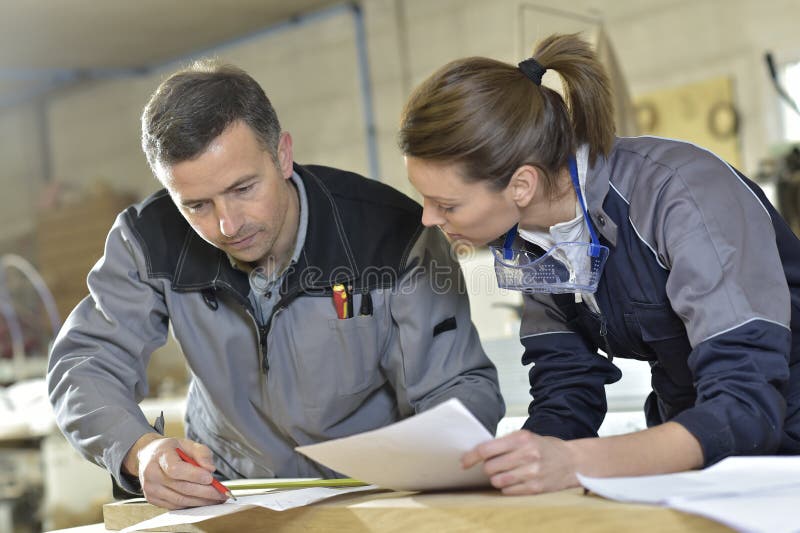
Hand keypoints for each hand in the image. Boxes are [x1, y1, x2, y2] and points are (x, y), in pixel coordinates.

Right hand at [123, 434, 227, 508]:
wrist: (150, 455)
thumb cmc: (172, 449)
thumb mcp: (188, 443)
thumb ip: (202, 453)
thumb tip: (210, 469)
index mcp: (160, 455)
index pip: (175, 469)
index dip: (193, 475)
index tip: (210, 478)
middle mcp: (151, 473)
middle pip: (180, 487)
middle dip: (204, 492)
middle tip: (221, 493)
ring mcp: (150, 488)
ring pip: (179, 500)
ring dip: (201, 501)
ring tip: (216, 499)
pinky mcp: (152, 499)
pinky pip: (175, 506)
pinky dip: (191, 505)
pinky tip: (203, 501)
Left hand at [461, 430, 579, 494]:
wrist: (572, 461)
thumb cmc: (546, 447)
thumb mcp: (526, 436)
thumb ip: (504, 443)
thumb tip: (479, 452)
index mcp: (521, 438)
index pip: (487, 449)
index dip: (471, 457)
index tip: (464, 462)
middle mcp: (526, 455)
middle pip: (490, 467)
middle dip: (488, 468)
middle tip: (496, 465)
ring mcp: (532, 473)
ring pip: (497, 481)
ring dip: (496, 478)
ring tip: (506, 473)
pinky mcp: (535, 488)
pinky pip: (508, 491)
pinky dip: (507, 487)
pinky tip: (515, 480)